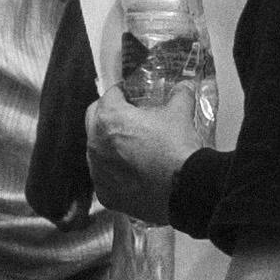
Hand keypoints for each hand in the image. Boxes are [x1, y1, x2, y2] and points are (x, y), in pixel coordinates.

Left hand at [90, 82, 211, 225]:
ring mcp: (98, 171)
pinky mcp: (105, 193)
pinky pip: (106, 177)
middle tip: (130, 118)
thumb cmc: (176, 148)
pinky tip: (135, 174)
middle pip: (95, 119)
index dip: (124, 93)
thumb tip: (185, 85)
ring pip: (98, 150)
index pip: (110, 95)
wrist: (184, 189)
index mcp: (109, 118)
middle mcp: (95, 143)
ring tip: (134, 148)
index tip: (133, 96)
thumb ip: (179, 95)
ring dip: (110, 145)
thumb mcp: (180, 114)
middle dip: (109, 115)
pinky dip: (117, 172)